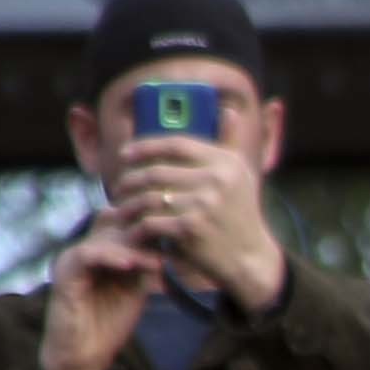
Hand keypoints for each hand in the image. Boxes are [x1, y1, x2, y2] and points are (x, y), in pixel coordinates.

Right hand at [39, 219, 162, 369]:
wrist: (84, 356)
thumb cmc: (109, 323)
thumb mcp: (138, 289)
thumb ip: (149, 265)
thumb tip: (174, 242)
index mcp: (103, 249)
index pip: (125, 220)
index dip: (150, 216)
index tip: (180, 218)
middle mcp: (87, 248)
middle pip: (114, 219)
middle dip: (143, 217)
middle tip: (170, 216)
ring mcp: (74, 259)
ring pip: (103, 236)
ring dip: (133, 243)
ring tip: (158, 253)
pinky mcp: (64, 275)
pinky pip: (86, 256)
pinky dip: (110, 257)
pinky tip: (130, 263)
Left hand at [103, 132, 287, 309]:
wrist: (250, 258)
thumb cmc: (242, 214)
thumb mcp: (242, 176)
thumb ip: (231, 143)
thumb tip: (228, 111)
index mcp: (225, 163)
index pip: (176, 144)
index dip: (146, 146)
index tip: (126, 153)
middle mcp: (216, 181)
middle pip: (156, 171)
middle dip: (130, 179)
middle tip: (119, 187)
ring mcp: (203, 205)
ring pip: (149, 197)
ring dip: (129, 204)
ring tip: (121, 208)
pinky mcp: (191, 230)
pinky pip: (151, 222)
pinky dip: (137, 227)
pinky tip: (132, 230)